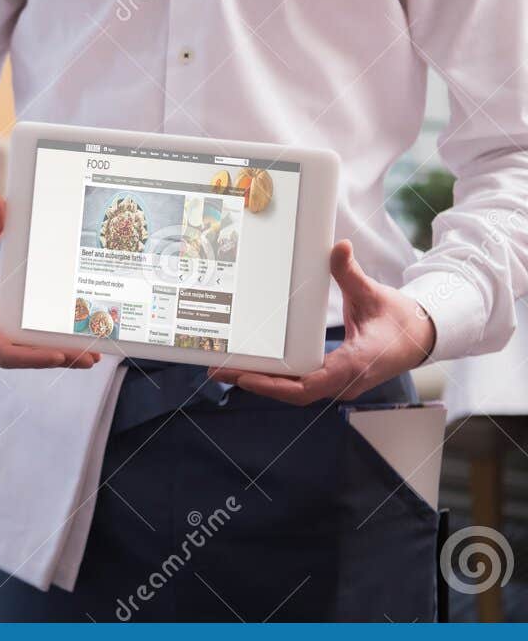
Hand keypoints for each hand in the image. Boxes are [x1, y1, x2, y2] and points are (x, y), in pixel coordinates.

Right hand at [0, 192, 98, 369]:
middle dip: (56, 357)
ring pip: (25, 358)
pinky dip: (48, 349)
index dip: (31, 357)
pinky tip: (75, 345)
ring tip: (92, 353)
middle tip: (91, 355)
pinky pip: (25, 350)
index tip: (58, 355)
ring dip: (57, 356)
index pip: (2, 352)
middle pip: (21, 358)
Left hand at [210, 240, 435, 405]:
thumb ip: (351, 273)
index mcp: (355, 364)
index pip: (309, 384)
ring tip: (225, 369)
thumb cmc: (401, 319)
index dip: (275, 384)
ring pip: (294, 391)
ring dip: (262, 383)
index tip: (246, 377)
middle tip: (218, 370)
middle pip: (293, 392)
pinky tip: (253, 368)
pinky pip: (301, 384)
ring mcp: (339, 383)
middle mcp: (345, 381)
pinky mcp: (335, 378)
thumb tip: (339, 247)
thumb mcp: (374, 294)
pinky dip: (276, 379)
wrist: (422, 336)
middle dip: (255, 383)